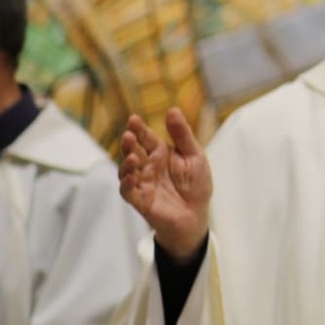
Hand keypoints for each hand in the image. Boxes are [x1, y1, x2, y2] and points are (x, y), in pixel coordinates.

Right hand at [120, 108, 212, 262]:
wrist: (197, 214)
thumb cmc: (196, 184)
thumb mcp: (194, 155)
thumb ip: (182, 135)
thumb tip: (172, 110)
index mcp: (160, 153)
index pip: (146, 137)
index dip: (139, 129)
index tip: (133, 119)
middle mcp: (147, 166)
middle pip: (133, 151)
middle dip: (130, 143)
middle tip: (128, 134)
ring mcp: (142, 182)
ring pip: (126, 170)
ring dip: (126, 163)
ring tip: (132, 156)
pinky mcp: (140, 200)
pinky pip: (128, 191)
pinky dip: (126, 184)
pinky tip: (130, 177)